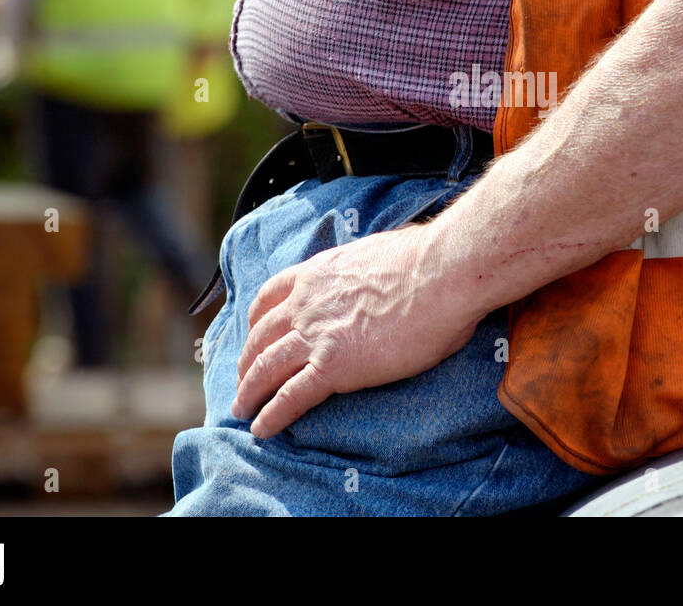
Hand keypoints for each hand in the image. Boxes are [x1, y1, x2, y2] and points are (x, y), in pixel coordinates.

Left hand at [231, 221, 487, 438]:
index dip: (257, 319)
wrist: (440, 273)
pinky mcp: (333, 366)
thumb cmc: (427, 261)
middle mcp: (307, 302)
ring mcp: (316, 335)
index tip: (253, 331)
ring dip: (249, 391)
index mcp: (319, 272)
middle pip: (261, 336)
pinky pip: (290, 396)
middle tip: (242, 378)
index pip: (271, 295)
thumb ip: (366, 268)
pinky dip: (272, 414)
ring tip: (242, 410)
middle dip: (247, 359)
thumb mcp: (380, 253)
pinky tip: (263, 429)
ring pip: (265, 368)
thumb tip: (384, 269)